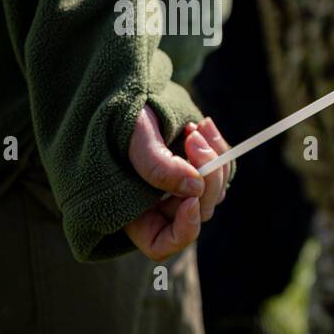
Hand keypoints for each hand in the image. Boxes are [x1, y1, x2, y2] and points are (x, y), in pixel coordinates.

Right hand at [123, 108, 229, 259]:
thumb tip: (194, 189)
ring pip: (214, 191)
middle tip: (194, 139)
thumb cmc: (114, 114)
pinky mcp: (195, 170)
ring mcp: (178, 189)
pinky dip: (217, 148)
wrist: (121, 89)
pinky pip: (219, 170)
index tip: (191, 198)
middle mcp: (157, 206)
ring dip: (214, 159)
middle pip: (198, 212)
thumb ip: (156, 165)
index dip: (183, 230)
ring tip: (197, 127)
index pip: (163, 244)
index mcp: (131, 211)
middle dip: (205, 177)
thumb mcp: (130, 135)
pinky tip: (203, 125)